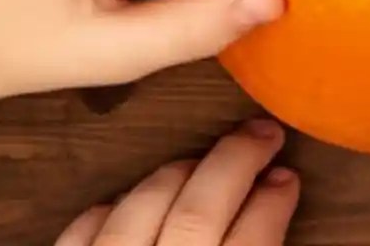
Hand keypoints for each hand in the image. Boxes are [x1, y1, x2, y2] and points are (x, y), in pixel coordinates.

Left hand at [56, 120, 298, 245]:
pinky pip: (82, 237)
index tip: (287, 175)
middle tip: (260, 134)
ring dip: (173, 178)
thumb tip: (262, 218)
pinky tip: (119, 204)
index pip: (254, 239)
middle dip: (235, 163)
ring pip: (140, 211)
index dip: (274, 203)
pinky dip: (105, 215)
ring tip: (197, 163)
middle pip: (201, 211)